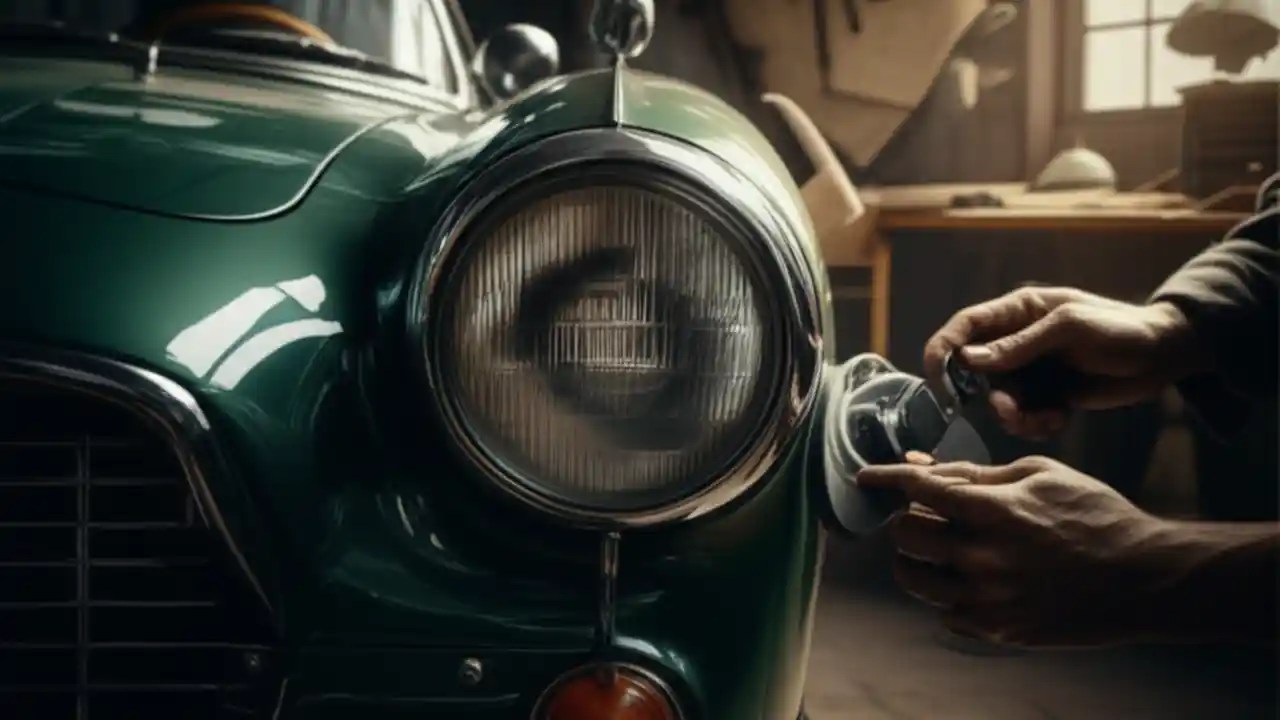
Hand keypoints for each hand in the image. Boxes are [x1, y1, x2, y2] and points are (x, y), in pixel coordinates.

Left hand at [857, 456, 1169, 646]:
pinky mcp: (997, 630)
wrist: (1144, 577)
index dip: (882, 478)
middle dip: (907, 518)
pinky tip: (968, 579)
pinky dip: (945, 592)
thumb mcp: (1038, 474)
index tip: (864, 477)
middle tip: (924, 515)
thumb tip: (919, 464)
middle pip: (904, 535)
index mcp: (992, 510)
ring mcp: (987, 598)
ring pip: (913, 578)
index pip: (914, 490)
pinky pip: (943, 612)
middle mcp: (982, 557)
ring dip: (915, 558)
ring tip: (936, 548)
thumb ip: (974, 472)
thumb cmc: (1095, 514)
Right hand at [923, 287, 1204, 438]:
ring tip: (1044, 418)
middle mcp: (1016, 342)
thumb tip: (968, 359)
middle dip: (985, 395)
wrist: (1164, 356)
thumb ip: (1018, 345)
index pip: (965, 326)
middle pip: (974, 371)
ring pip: (998, 401)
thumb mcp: (1068, 328)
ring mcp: (1031, 371)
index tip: (938, 379)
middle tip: (1007, 409)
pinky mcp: (1047, 397)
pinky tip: (1061, 418)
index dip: (943, 349)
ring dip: (1014, 416)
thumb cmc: (1119, 328)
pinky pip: (1024, 417)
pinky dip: (1036, 424)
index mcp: (1017, 312)